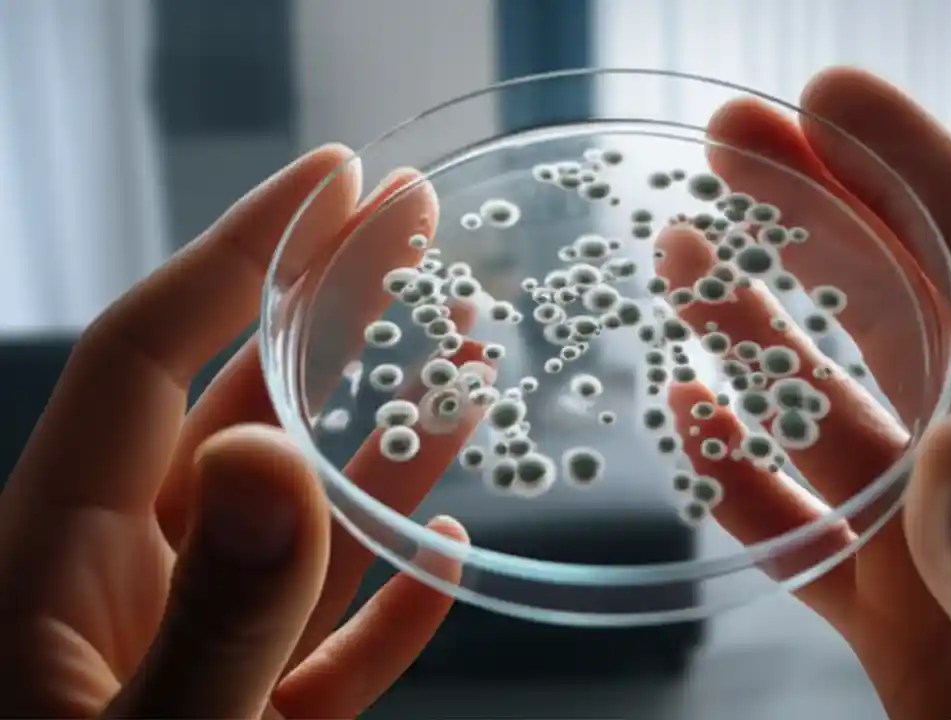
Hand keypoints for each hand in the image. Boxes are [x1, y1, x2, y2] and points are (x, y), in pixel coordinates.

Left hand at [0, 145, 477, 717]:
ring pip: (294, 523)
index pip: (144, 358)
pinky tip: (441, 552)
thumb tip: (274, 457)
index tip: (335, 182)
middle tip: (410, 227)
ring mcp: (188, 658)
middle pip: (233, 411)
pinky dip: (388, 598)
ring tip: (459, 362)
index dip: (240, 254)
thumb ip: (215, 618)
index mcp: (52, 566)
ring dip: (382, 446)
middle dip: (330, 310)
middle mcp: (116, 593)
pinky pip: (326, 641)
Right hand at [657, 68, 950, 716]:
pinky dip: (746, 480)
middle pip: (909, 310)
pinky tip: (694, 428)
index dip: (911, 173)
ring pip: (842, 412)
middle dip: (819, 219)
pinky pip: (807, 528)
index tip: (826, 97)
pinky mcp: (901, 617)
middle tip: (731, 142)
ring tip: (683, 264)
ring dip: (761, 338)